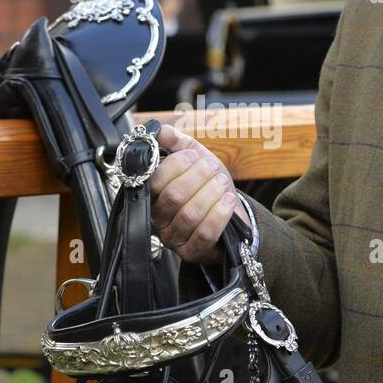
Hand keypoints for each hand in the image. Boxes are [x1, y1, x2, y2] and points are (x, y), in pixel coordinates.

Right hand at [150, 125, 247, 265]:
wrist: (230, 212)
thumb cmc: (207, 186)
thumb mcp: (194, 159)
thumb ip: (177, 143)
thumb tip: (161, 130)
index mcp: (152, 195)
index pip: (155, 180)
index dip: (176, 165)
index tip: (194, 156)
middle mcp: (157, 219)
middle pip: (173, 196)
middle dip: (198, 178)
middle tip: (212, 168)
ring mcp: (173, 238)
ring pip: (190, 214)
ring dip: (210, 194)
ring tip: (222, 183)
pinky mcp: (192, 252)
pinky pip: (205, 233)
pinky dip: (219, 214)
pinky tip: (228, 201)